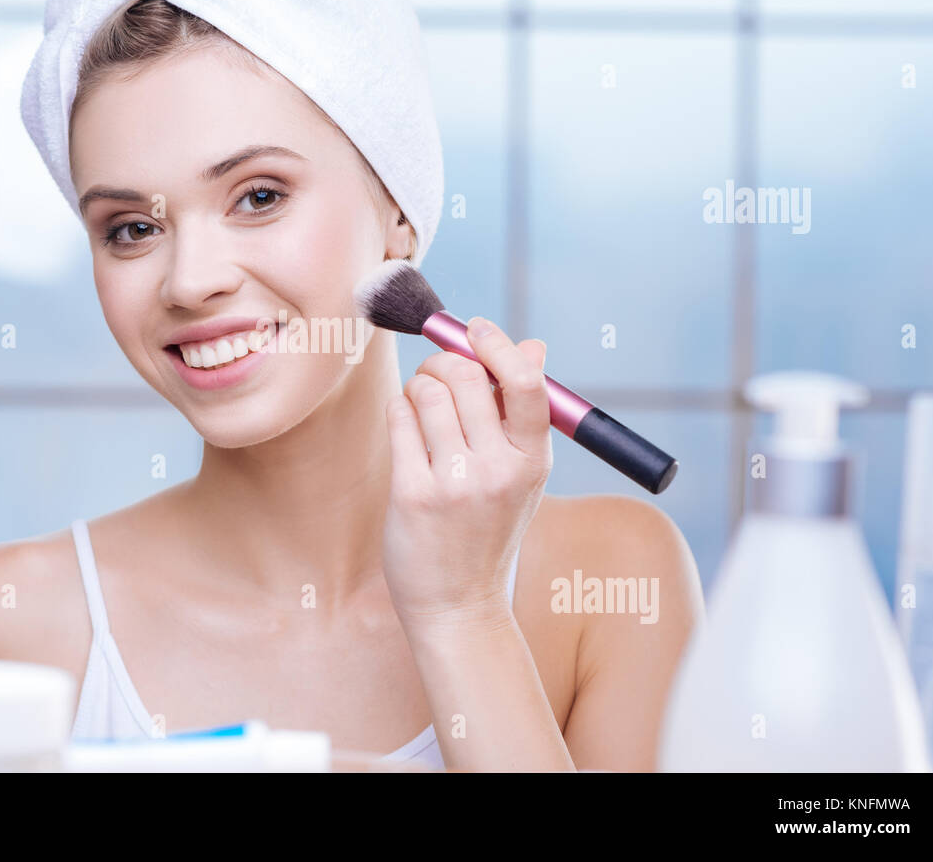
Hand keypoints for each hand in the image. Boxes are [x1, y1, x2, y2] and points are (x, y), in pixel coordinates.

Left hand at [381, 318, 551, 631]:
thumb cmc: (488, 529)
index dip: (497, 344)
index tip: (475, 328)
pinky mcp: (414, 494)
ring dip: (417, 387)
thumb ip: (525, 412)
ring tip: (420, 407)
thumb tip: (533, 345)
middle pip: (465, 377)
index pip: (526, 383)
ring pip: (426, 392)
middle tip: (436, 375)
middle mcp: (499, 470)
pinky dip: (399, 411)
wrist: (459, 604)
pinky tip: (406, 427)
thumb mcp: (523, 475)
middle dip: (443, 363)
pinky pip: (399, 419)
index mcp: (534, 460)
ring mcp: (455, 483)